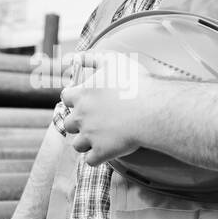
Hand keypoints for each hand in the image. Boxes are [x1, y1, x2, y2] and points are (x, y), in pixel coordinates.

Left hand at [60, 50, 158, 166]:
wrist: (151, 109)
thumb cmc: (135, 83)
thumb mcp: (113, 61)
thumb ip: (92, 58)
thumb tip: (73, 57)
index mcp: (82, 95)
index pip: (66, 98)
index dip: (74, 99)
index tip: (84, 101)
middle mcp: (81, 116)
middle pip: (69, 124)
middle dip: (79, 124)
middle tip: (94, 122)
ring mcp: (90, 136)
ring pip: (78, 145)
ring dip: (86, 143)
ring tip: (101, 139)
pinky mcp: (101, 152)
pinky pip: (91, 161)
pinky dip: (97, 158)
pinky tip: (107, 153)